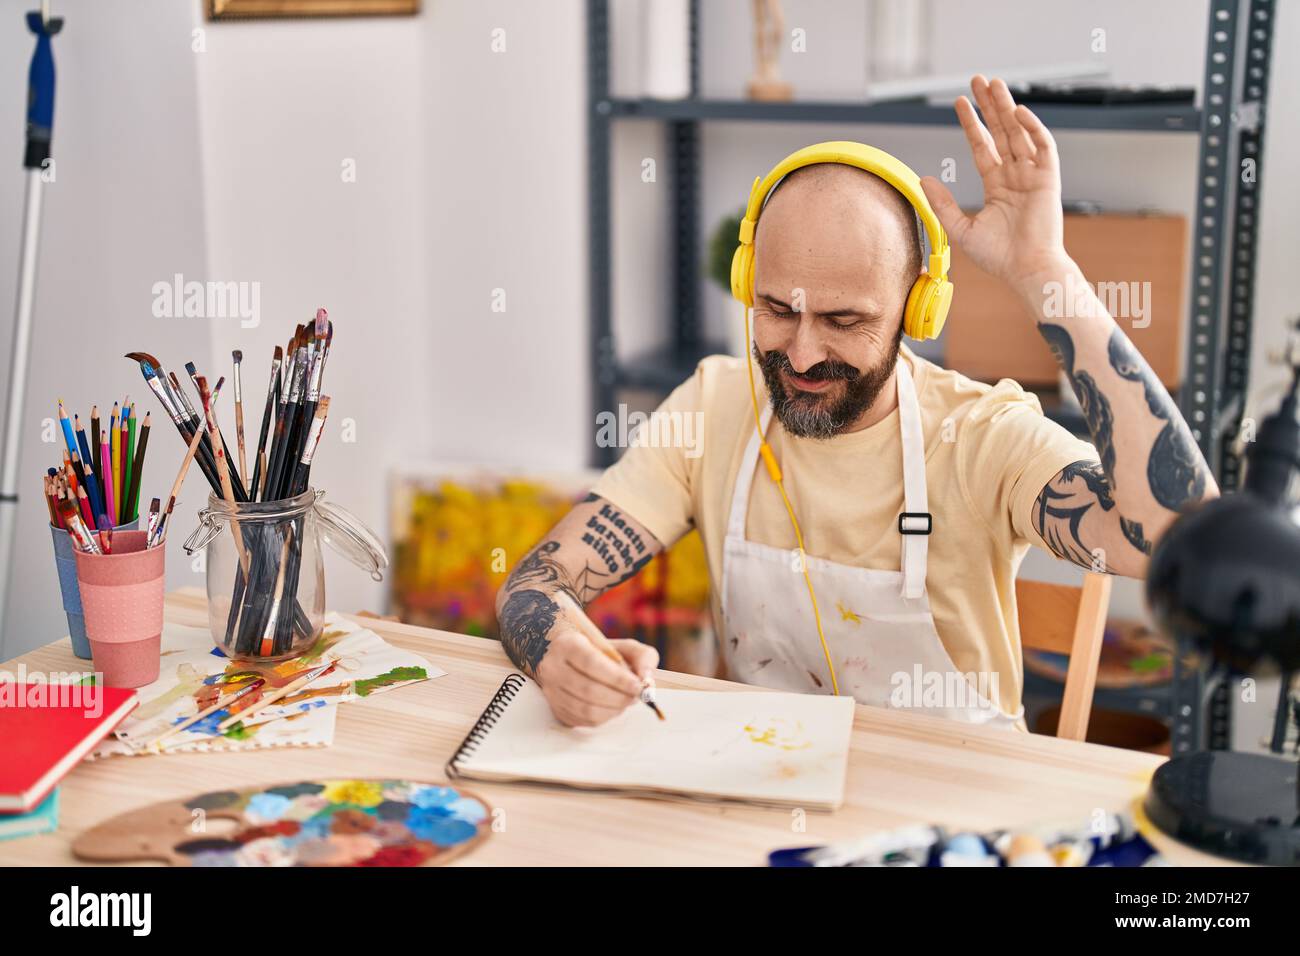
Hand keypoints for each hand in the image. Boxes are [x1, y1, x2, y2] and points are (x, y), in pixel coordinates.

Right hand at [535, 625, 659, 727]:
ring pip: (585, 709)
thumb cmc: (600, 651)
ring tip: (626, 701)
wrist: (567, 657)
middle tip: (636, 696)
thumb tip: (646, 680)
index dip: (617, 678)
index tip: (638, 686)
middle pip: (588, 689)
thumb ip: (642, 656)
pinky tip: (612, 707)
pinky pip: (582, 720)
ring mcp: (551, 691)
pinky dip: (603, 717)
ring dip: (613, 710)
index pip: (592, 663)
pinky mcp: (555, 709)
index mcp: (568, 644)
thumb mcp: (622, 645)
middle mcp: (553, 668)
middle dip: (619, 697)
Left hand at [919, 75, 1070, 294]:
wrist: (1026, 270)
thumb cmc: (998, 256)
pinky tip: (1017, 111)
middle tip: (978, 80)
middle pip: (1001, 132)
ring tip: (993, 83)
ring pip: (1019, 132)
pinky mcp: (1049, 178)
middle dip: (990, 106)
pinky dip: (1032, 128)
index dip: (971, 125)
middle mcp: (1015, 176)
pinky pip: (1043, 146)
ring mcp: (1033, 175)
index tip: (960, 103)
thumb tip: (924, 179)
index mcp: (997, 186)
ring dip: (1007, 107)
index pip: (983, 147)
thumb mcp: (961, 228)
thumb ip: (943, 204)